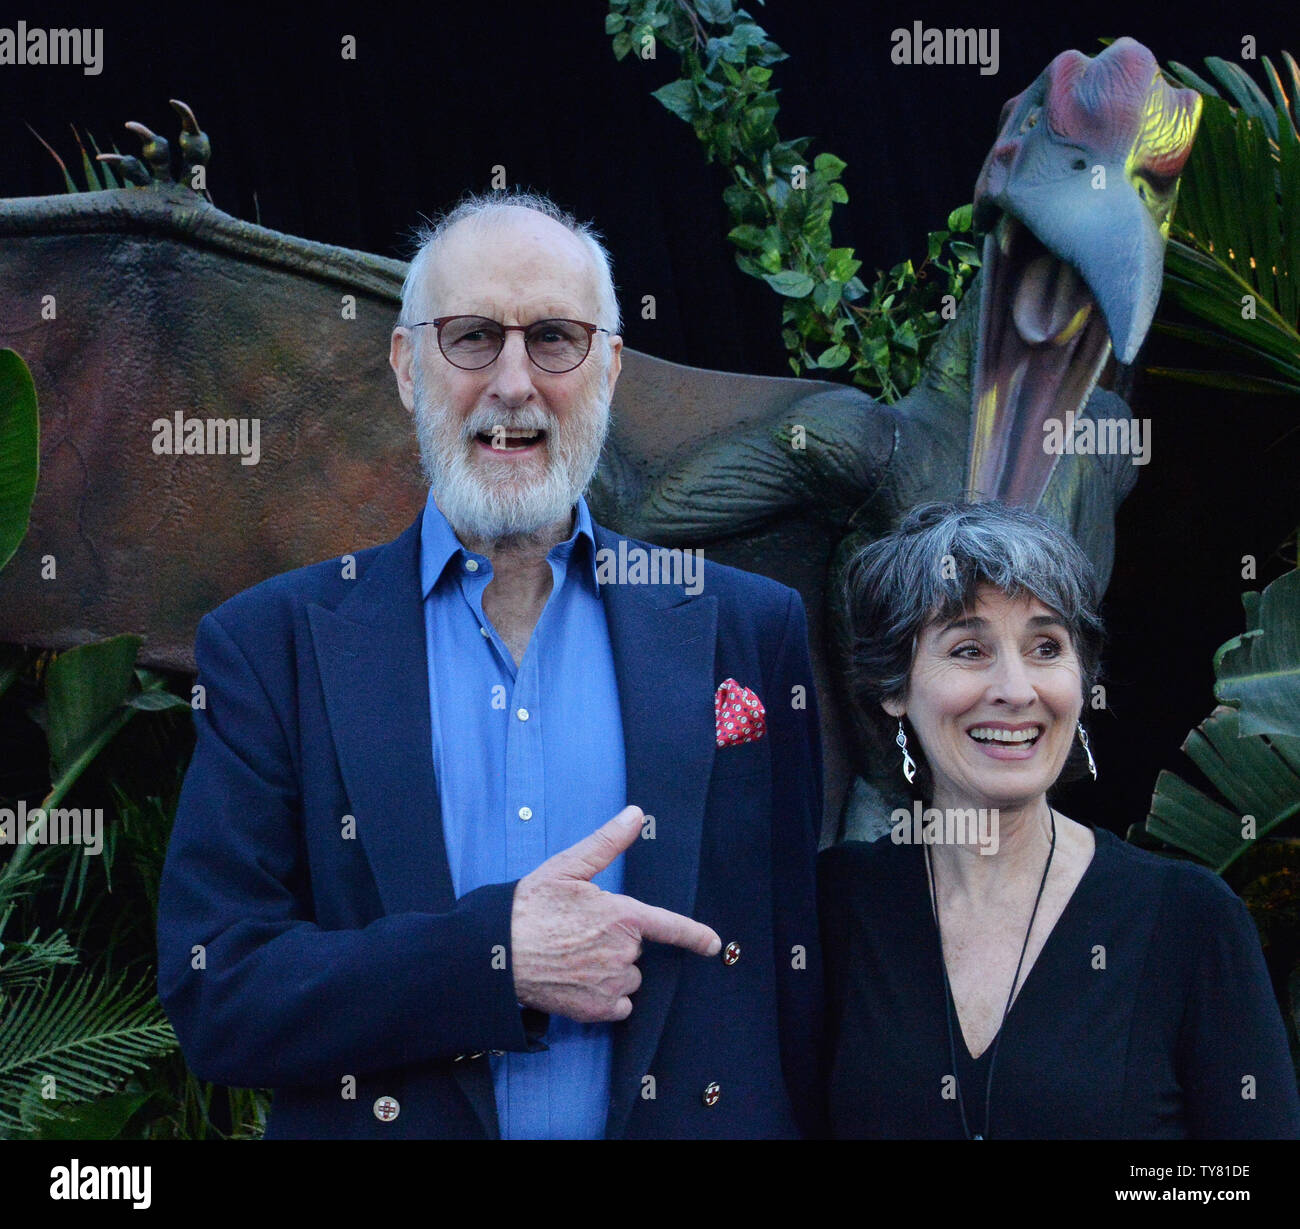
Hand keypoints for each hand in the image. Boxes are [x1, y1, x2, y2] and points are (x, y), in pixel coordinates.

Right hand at [511, 806, 721, 1022]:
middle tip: (580, 934)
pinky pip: (618, 1006)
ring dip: (612, 971)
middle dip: (617, 942)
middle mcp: (623, 952)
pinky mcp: (597, 1009)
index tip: (713, 944)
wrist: (498, 953)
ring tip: (575, 958)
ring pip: (628, 979)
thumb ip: (607, 843)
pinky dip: (605, 998)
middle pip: (636, 949)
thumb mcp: (568, 867)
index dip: (695, 935)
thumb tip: (635, 814)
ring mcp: (611, 984)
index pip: (669, 926)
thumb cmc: (530, 906)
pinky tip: (579, 982)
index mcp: (622, 915)